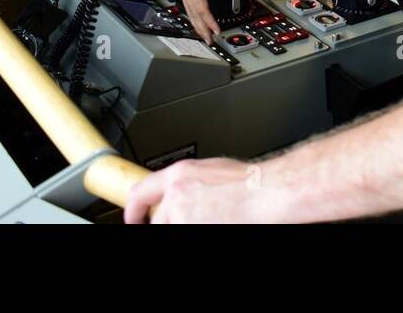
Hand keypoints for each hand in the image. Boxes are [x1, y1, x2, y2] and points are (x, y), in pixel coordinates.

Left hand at [124, 157, 285, 223]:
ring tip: (215, 218)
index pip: (141, 192)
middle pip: (158, 219)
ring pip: (173, 227)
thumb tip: (185, 193)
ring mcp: (181, 214)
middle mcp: (176, 192)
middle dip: (169, 223)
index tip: (134, 220)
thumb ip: (192, 182)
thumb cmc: (253, 182)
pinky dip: (200, 228)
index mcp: (181, 173)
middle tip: (189, 221)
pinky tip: (220, 222)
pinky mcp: (188, 227)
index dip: (134, 210)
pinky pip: (183, 230)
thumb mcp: (215, 171)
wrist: (268, 191)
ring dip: (189, 225)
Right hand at [172, 0, 222, 40]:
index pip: (202, 8)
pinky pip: (188, 9)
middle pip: (195, 16)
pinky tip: (196, 23)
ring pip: (191, 14)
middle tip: (210, 41)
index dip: (209, 21)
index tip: (216, 30)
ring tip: (204, 37)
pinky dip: (193, 19)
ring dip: (198, 27)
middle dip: (203, 30)